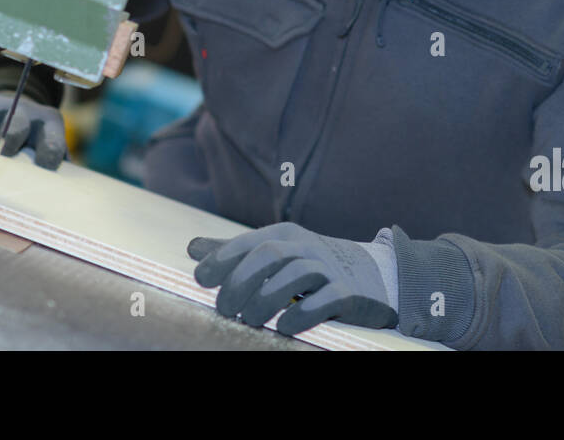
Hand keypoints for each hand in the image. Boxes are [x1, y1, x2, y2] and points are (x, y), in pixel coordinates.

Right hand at [0, 90, 66, 169]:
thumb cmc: (30, 144)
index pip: (52, 138)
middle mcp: (23, 114)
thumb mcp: (43, 154)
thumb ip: (45, 177)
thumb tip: (44, 206)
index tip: (44, 164)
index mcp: (47, 127)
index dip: (49, 150)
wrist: (14, 109)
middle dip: (9, 136)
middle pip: (18, 124)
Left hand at [188, 222, 397, 335]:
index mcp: (286, 235)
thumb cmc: (309, 266)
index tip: (200, 279)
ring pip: (296, 275)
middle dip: (242, 281)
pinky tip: (284, 327)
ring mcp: (329, 269)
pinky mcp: (348, 294)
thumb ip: (236, 252)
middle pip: (270, 255)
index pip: (249, 241)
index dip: (222, 258)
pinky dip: (302, 314)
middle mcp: (307, 247)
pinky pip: (325, 300)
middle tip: (224, 308)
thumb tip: (193, 249)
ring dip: (267, 299)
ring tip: (250, 319)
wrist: (371, 276)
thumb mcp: (275, 252)